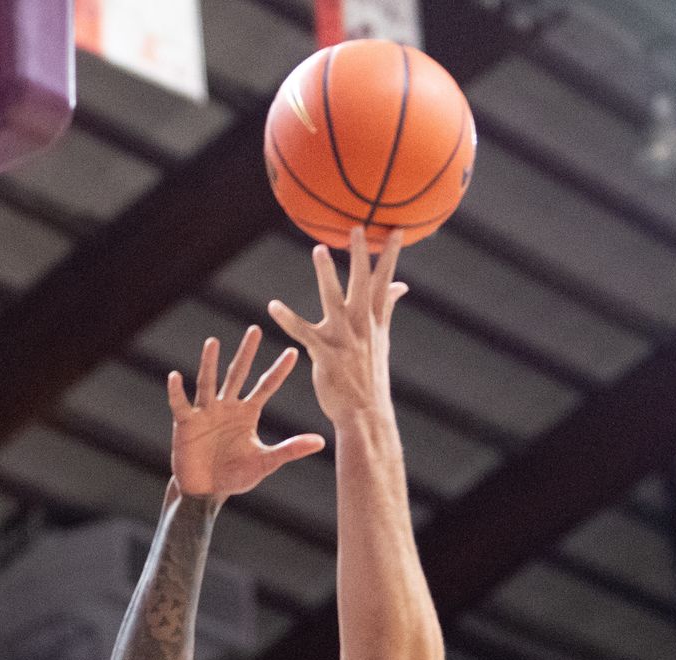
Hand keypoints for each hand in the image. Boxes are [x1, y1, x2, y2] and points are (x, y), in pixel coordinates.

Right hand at [169, 327, 325, 496]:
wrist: (206, 490)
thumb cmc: (235, 475)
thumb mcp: (265, 462)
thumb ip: (291, 449)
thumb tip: (321, 441)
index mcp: (247, 413)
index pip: (266, 386)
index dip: (279, 370)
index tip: (294, 352)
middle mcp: (227, 406)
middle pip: (237, 374)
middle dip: (246, 353)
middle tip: (254, 330)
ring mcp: (206, 412)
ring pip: (208, 382)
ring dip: (209, 363)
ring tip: (212, 341)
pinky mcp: (186, 422)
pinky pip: (181, 403)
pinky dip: (177, 391)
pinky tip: (175, 376)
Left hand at [267, 227, 406, 420]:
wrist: (365, 415)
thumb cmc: (370, 377)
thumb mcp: (382, 339)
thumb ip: (387, 307)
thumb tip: (401, 285)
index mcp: (376, 323)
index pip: (385, 282)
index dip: (391, 255)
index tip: (396, 228)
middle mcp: (362, 328)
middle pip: (363, 284)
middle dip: (360, 256)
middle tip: (357, 227)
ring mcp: (345, 341)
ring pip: (334, 301)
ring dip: (326, 275)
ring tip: (318, 249)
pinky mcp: (325, 356)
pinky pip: (303, 333)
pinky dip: (288, 319)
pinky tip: (273, 305)